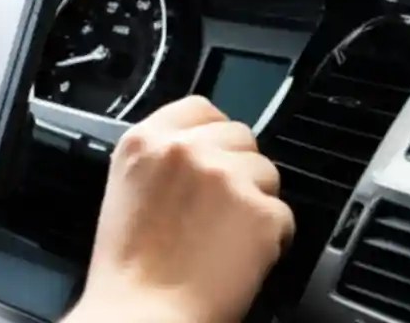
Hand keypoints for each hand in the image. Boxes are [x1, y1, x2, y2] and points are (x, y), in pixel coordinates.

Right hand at [67, 97, 293, 322]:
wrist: (144, 316)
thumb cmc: (129, 270)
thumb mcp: (126, 190)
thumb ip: (161, 160)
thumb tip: (200, 153)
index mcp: (144, 141)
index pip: (200, 108)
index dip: (213, 135)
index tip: (214, 158)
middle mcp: (185, 149)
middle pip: (241, 136)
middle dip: (238, 168)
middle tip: (219, 210)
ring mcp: (224, 176)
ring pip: (267, 173)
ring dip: (256, 202)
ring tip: (226, 239)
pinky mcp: (259, 210)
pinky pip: (283, 216)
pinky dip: (271, 240)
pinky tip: (239, 260)